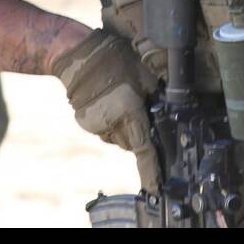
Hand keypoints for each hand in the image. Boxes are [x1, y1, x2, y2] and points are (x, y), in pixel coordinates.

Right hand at [52, 29, 161, 191]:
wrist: (77, 55)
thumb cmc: (113, 59)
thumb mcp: (145, 72)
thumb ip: (156, 95)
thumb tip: (167, 109)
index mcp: (129, 112)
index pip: (144, 150)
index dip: (151, 171)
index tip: (155, 187)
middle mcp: (111, 124)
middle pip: (132, 143)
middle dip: (140, 134)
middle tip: (142, 110)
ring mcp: (96, 125)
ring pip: (118, 137)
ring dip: (125, 127)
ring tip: (121, 98)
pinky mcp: (85, 122)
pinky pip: (105, 130)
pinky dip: (111, 121)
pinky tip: (109, 100)